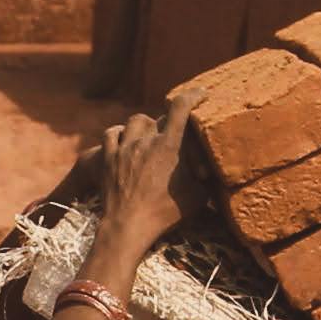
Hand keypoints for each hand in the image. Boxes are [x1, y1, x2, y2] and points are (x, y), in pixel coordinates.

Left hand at [88, 110, 194, 275]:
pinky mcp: (107, 158)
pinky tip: (123, 139)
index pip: (181, 107)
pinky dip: (119, 133)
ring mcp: (124, 148)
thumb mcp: (196, 197)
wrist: (128, 225)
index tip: (201, 94)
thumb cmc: (165, 214)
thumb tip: (214, 174)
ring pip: (134, 121)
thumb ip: (205, 180)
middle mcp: (145, 141)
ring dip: (144, 125)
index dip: (193, 95)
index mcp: (169, 146)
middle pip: (158, 116)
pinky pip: (111, 133)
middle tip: (174, 132)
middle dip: (169, 121)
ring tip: (149, 134)